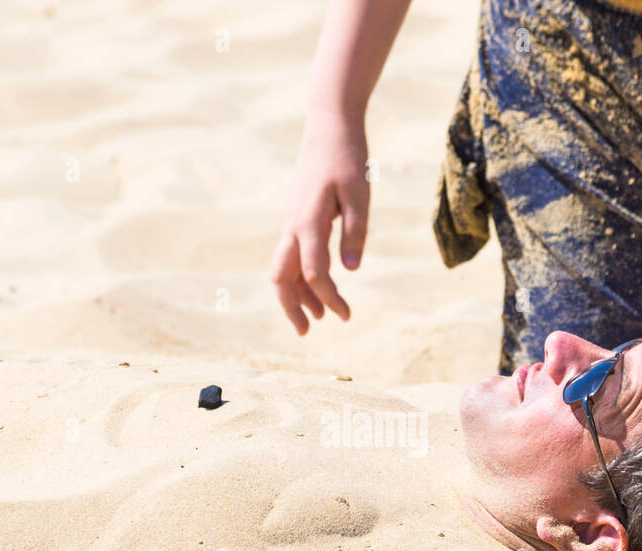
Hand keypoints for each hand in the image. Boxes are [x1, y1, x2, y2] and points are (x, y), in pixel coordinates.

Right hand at [270, 110, 369, 334]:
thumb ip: (355, 232)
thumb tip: (351, 270)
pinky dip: (298, 277)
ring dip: (294, 296)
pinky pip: (290, 256)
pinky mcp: (296, 219)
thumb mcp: (360, 194)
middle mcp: (294, 226)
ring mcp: (291, 222)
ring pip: (282, 268)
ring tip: (315, 320)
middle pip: (281, 277)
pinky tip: (314, 288)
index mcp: (309, 221)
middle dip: (292, 308)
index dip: (329, 298)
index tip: (347, 316)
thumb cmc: (348, 158)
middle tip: (308, 333)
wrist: (329, 126)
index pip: (314, 273)